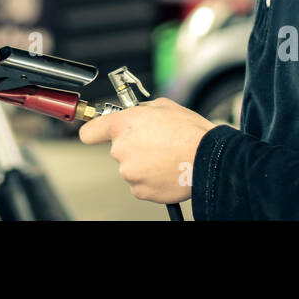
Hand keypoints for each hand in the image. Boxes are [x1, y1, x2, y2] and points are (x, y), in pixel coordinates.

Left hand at [79, 97, 218, 203]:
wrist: (209, 159)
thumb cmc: (190, 132)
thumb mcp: (163, 106)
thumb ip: (140, 111)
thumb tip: (134, 114)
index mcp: (124, 125)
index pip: (90, 132)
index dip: (94, 131)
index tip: (95, 133)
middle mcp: (121, 150)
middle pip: (118, 149)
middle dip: (134, 146)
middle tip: (156, 143)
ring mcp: (130, 173)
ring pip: (131, 167)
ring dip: (143, 163)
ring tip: (166, 157)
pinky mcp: (140, 191)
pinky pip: (140, 184)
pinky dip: (151, 179)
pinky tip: (166, 170)